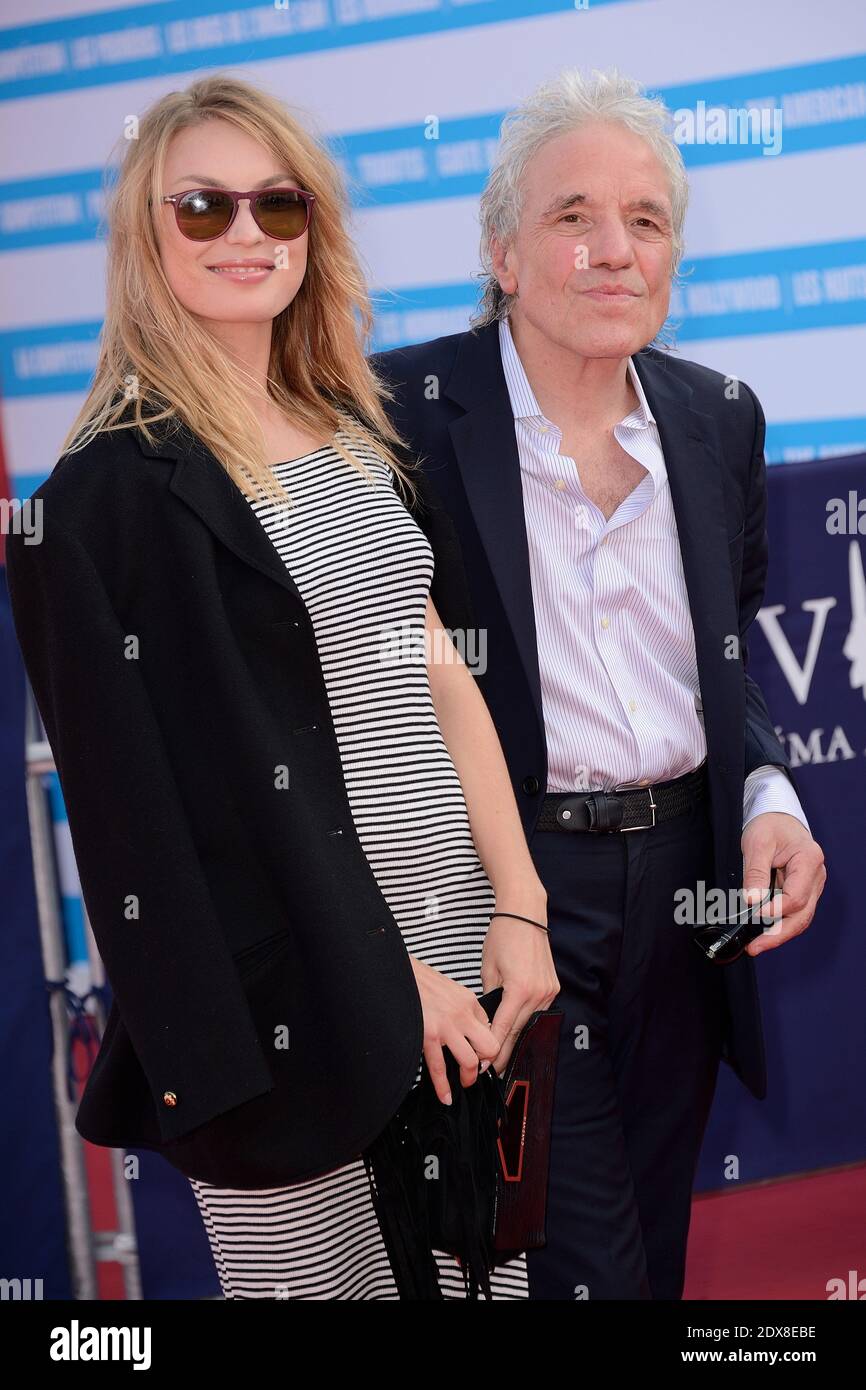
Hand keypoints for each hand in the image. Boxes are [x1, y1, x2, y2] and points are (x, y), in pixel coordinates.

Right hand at [408, 956, 500, 1104]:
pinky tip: (445, 1097)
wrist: (395, 972)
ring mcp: (445, 1026)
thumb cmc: (419, 981)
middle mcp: (462, 1013)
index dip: (487, 1047)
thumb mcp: (449, 989)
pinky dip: (443, 1087)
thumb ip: (462, 1008)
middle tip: (477, 1071)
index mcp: (469, 1000)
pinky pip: (439, 1068)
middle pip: (489, 1047)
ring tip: (463, 1084)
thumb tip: (472, 1031)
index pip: (490, 1030)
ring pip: (469, 1061)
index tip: (482, 1058)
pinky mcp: (427, 1035)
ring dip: (468, 1078)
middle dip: (485, 1064)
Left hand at [481, 900, 559, 1074]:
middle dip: (504, 1051)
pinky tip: (514, 1032)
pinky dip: (526, 1022)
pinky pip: (538, 1011)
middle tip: (490, 1069)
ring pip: (530, 1023)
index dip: (492, 1052)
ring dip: (516, 1038)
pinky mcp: (553, 987)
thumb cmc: (502, 937)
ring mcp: (549, 991)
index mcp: (519, 990)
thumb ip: (489, 998)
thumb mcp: (488, 969)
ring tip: (500, 1055)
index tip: (483, 1067)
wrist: (525, 914)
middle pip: (519, 1032)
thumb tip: (486, 1021)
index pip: (503, 1030)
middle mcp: (539, 994)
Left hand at [741, 812, 826, 955]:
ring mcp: (811, 886)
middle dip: (778, 934)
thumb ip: (755, 872)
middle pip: (802, 914)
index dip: (775, 910)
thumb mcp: (757, 843)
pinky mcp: (802, 892)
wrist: (777, 819)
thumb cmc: (769, 826)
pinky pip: (793, 914)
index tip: (754, 913)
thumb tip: (752, 900)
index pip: (796, 896)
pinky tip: (762, 934)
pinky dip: (778, 925)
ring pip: (800, 918)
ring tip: (756, 945)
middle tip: (755, 947)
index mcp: (809, 860)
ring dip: (778, 934)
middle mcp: (816, 877)